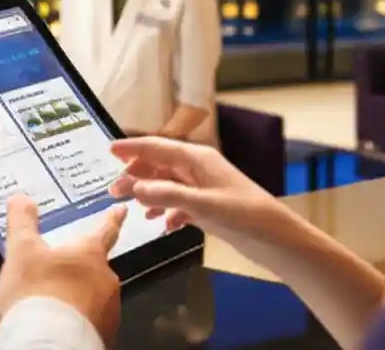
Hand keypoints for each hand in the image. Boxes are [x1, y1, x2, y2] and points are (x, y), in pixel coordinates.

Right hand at [0, 195, 126, 343]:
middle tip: (22, 279)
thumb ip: (21, 222)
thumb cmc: (38, 292)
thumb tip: (21, 198)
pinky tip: (11, 326)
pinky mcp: (93, 339)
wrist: (49, 345)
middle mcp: (103, 283)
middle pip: (76, 271)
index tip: (122, 210)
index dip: (111, 218)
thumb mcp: (21, 250)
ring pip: (64, 301)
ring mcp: (101, 313)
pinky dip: (41, 323)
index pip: (105, 229)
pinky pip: (64, 325)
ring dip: (35, 302)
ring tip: (3, 309)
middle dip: (44, 275)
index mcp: (90, 255)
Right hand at [108, 137, 281, 244]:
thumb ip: (167, 195)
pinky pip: (179, 203)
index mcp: (198, 158)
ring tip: (133, 208)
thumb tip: (132, 187)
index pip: (158, 146)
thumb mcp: (203, 205)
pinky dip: (167, 211)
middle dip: (136, 175)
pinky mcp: (207, 206)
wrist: (275, 237)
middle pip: (159, 165)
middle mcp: (198, 168)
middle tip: (113, 190)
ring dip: (149, 194)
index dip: (132, 147)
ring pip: (167, 184)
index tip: (109, 150)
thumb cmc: (244, 214)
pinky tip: (162, 225)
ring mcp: (203, 187)